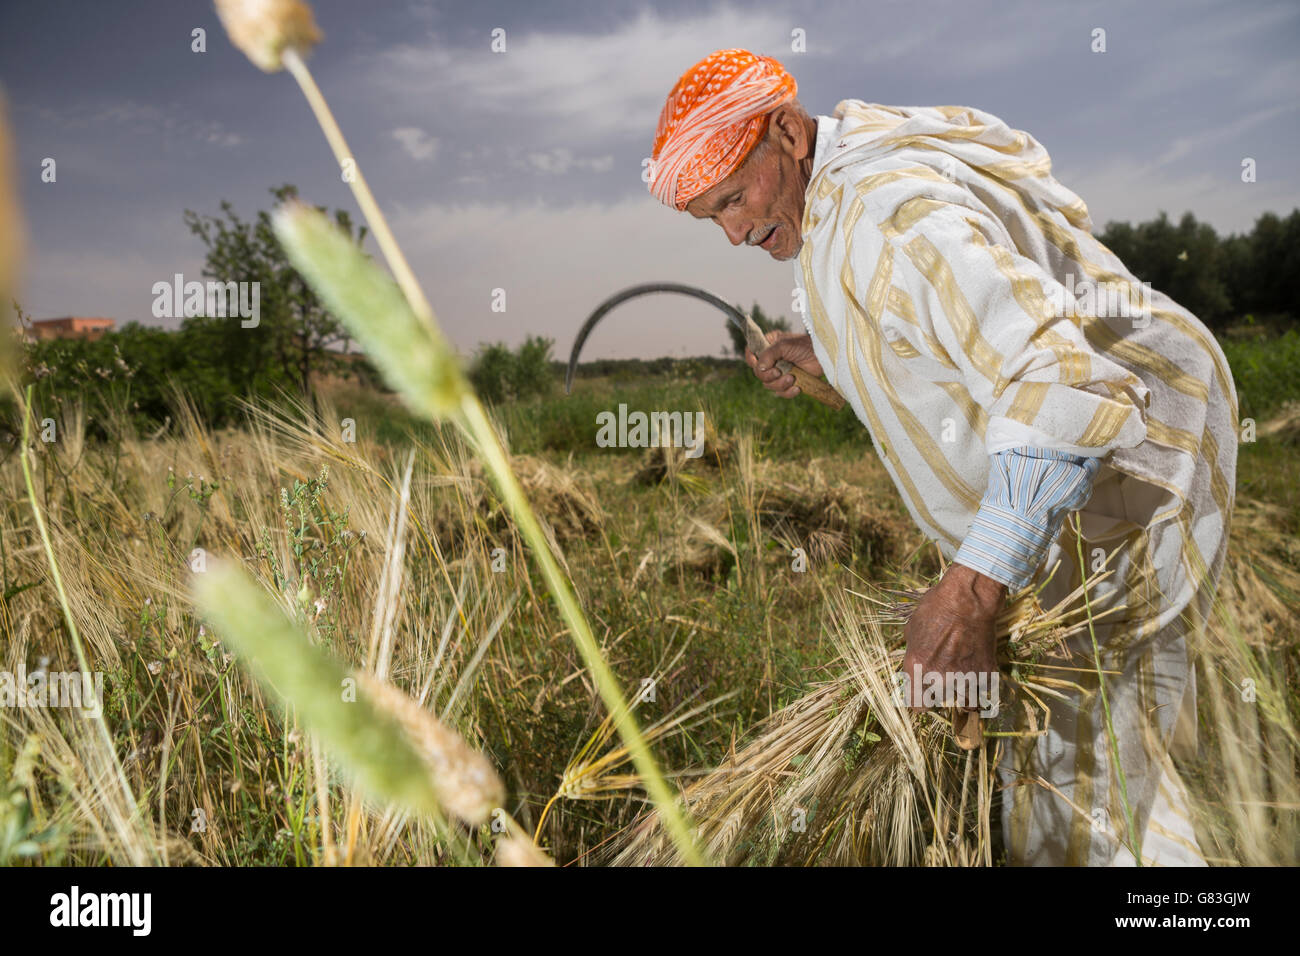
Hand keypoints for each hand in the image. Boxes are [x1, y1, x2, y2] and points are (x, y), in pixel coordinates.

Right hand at [744, 331, 823, 398]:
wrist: (822, 357)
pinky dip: (788, 392)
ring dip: (780, 384)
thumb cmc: (805, 346)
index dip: (751, 359)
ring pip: (769, 385)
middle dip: (768, 376)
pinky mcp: (788, 383)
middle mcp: (771, 360)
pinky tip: (797, 388)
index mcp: (768, 346)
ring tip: (792, 378)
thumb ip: (769, 354)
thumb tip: (759, 368)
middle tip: (779, 372)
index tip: (756, 363)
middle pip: (758, 373)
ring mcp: (780, 372)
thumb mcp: (784, 345)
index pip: (751, 353)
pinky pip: (781, 393)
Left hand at [900, 564, 1004, 713]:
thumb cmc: (936, 608)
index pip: (916, 704)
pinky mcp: (986, 674)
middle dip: (939, 691)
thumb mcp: (911, 630)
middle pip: (938, 700)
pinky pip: (982, 688)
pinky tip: (977, 664)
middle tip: (945, 673)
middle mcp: (939, 678)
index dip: (919, 701)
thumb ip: (913, 654)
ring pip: (963, 699)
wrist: (969, 600)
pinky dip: (981, 680)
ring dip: (962, 688)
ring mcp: (964, 678)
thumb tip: (915, 665)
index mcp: (917, 668)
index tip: (924, 696)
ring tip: (962, 668)